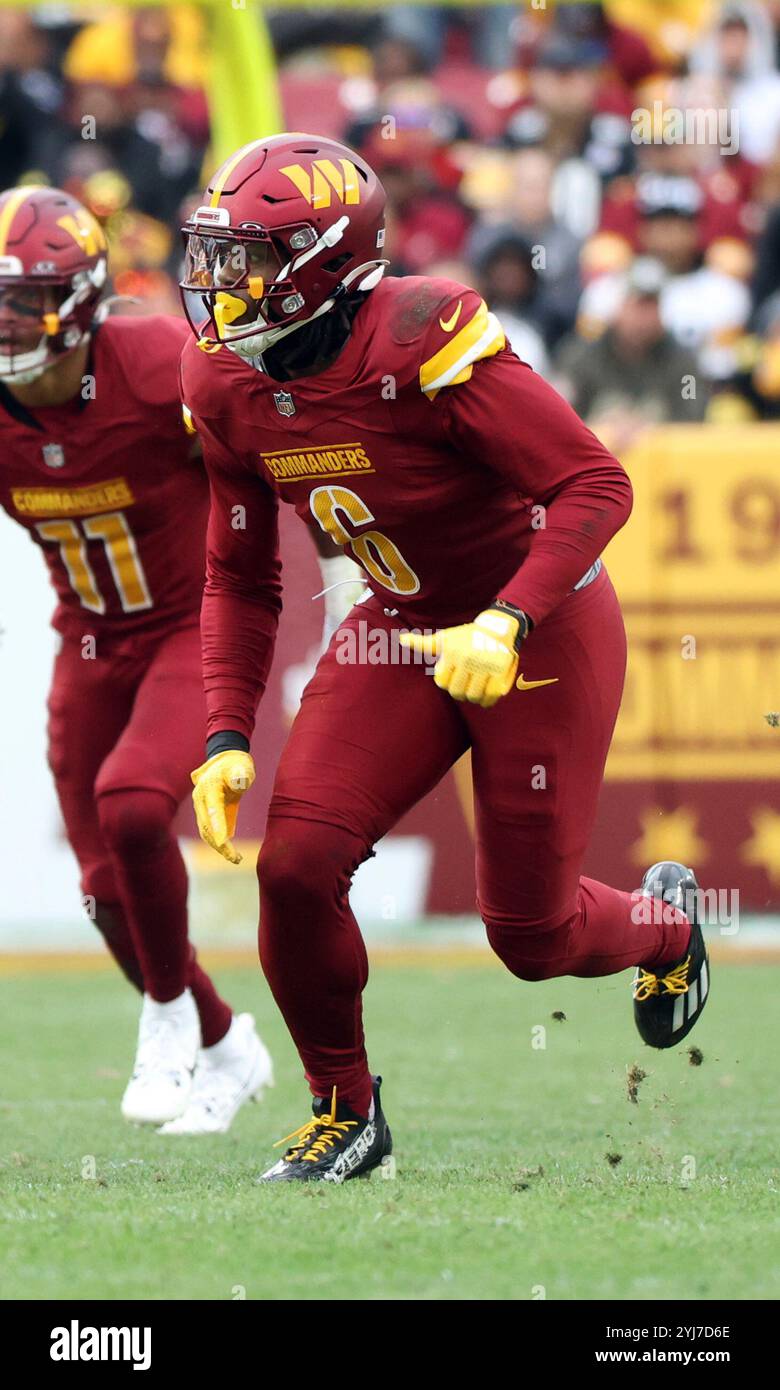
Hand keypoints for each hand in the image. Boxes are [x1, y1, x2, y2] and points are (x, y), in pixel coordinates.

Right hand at [191, 750, 255, 863]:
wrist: (225, 762)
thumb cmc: (236, 765)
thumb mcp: (242, 766)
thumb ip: (241, 774)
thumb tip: (240, 782)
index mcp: (209, 787)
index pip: (214, 809)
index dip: (218, 826)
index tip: (224, 842)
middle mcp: (200, 799)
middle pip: (207, 826)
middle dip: (220, 844)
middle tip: (235, 858)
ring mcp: (201, 808)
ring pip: (206, 832)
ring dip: (219, 848)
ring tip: (237, 859)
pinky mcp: (206, 815)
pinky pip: (210, 833)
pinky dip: (219, 845)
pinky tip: (233, 854)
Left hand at [399, 607, 552, 707]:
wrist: (498, 628)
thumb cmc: (467, 636)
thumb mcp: (445, 638)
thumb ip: (423, 644)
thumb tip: (402, 640)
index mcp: (453, 652)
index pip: (442, 682)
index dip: (446, 681)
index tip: (454, 674)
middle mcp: (469, 659)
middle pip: (457, 692)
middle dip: (459, 691)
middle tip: (464, 683)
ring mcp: (487, 667)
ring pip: (474, 697)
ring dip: (473, 696)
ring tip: (475, 688)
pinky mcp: (502, 673)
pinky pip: (491, 697)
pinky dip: (487, 700)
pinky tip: (485, 694)